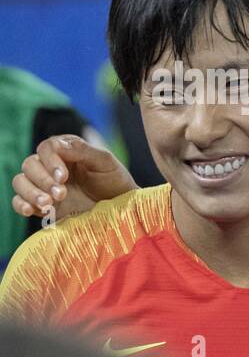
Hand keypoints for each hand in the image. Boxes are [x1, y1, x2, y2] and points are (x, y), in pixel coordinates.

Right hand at [11, 134, 136, 219]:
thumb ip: (83, 150)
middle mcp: (50, 167)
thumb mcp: (105, 162)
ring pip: (20, 182)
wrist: (122, 210)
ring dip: (31, 192)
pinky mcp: (42, 205)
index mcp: (65, 152)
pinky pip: (19, 201)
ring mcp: (44, 186)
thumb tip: (58, 145)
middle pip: (30, 165)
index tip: (63, 177)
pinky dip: (20, 204)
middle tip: (61, 194)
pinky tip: (32, 210)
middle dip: (43, 180)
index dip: (50, 161)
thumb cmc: (115, 181)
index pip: (46, 148)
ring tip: (48, 204)